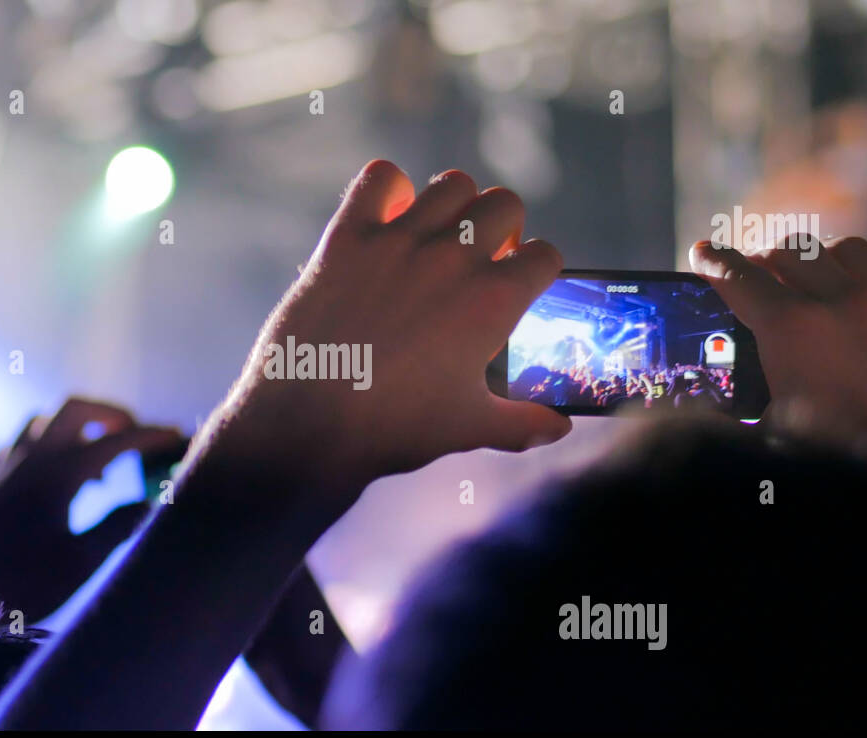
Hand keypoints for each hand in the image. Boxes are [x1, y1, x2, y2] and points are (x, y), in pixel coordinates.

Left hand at [0, 397, 182, 620]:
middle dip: (111, 415)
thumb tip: (150, 500)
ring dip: (76, 428)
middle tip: (136, 436)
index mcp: (58, 473)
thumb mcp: (81, 562)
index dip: (152, 436)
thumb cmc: (19, 585)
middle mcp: (30, 458)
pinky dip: (47, 447)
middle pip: (75, 409)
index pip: (117, 440)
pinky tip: (54, 477)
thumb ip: (119, 526)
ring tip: (97, 460)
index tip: (178, 437)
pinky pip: (19, 445)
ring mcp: (4, 468)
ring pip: (43, 422)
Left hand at [198, 160, 570, 485]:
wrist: (307, 426)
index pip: (544, 255)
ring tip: (441, 237)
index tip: (520, 286)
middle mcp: (452, 259)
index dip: (537, 271)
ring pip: (452, 185)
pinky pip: (378, 178)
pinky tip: (388, 217)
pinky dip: (388, 188)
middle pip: (505, 205)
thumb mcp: (469, 428)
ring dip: (456, 206)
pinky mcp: (346, 238)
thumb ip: (523, 423)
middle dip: (504, 228)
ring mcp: (397, 242)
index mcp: (492, 301)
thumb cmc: (392, 429)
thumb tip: (558, 428)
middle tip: (482, 260)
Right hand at [690, 236, 866, 468]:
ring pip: (848, 253)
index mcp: (794, 331)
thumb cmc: (844, 468)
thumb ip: (734, 406)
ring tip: (809, 280)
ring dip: (819, 261)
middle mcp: (846, 306)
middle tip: (753, 277)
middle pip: (792, 252)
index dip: (713, 263)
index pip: (739, 277)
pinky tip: (862, 309)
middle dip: (764, 260)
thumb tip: (702, 403)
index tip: (704, 255)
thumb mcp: (770, 436)